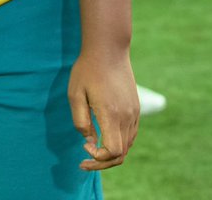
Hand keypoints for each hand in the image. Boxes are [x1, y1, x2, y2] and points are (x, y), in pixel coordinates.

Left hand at [68, 51, 138, 170]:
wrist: (109, 49)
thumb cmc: (88, 69)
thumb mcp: (75, 93)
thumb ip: (80, 121)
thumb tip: (89, 141)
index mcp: (111, 114)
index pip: (113, 151)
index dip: (98, 158)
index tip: (84, 148)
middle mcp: (127, 117)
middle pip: (121, 154)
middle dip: (102, 163)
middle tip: (84, 161)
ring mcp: (134, 114)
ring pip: (127, 146)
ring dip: (111, 154)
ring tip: (92, 151)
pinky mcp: (136, 109)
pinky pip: (130, 135)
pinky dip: (119, 143)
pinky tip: (104, 137)